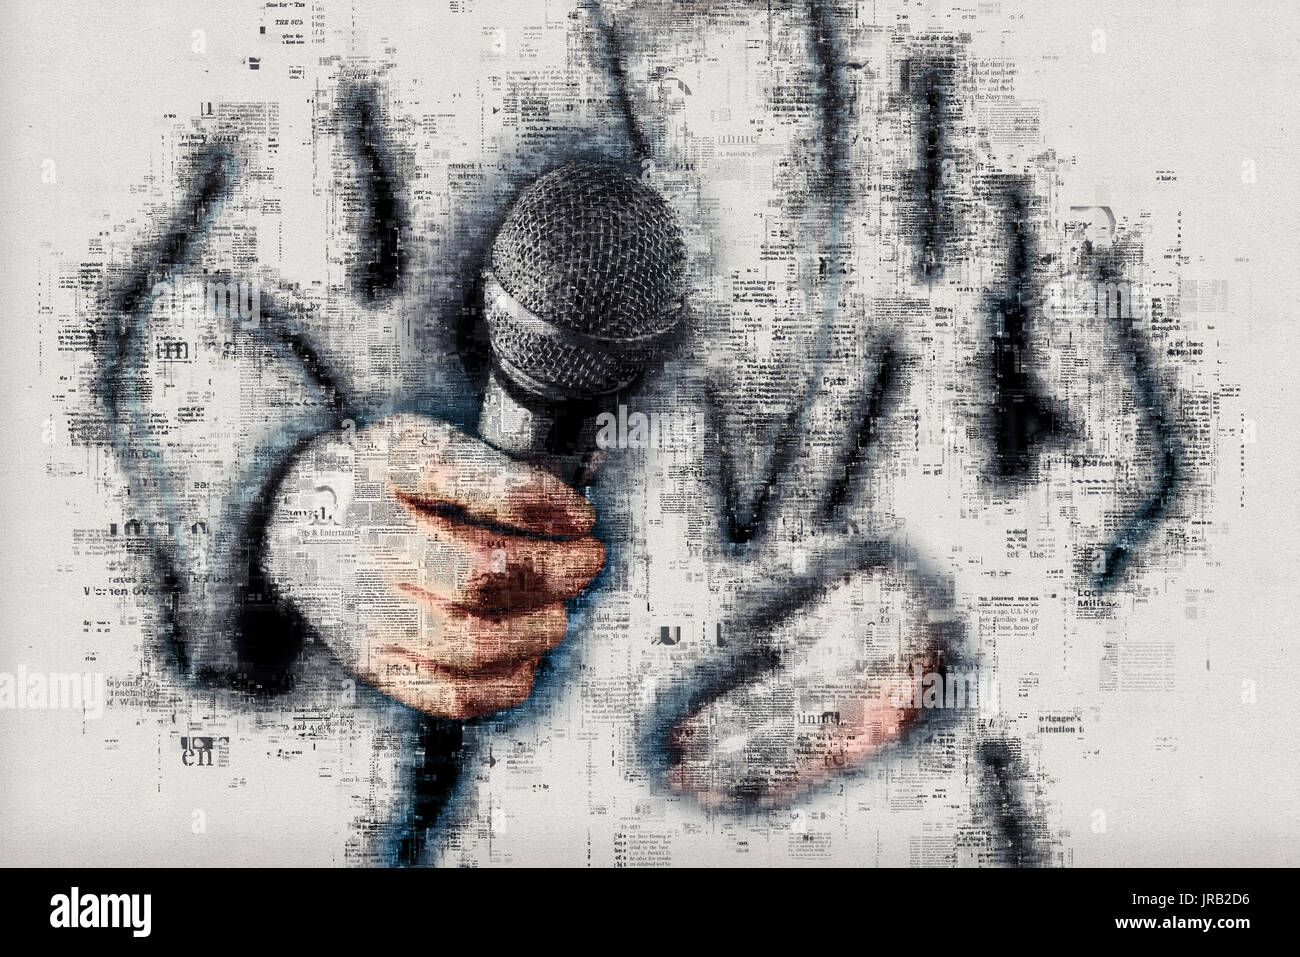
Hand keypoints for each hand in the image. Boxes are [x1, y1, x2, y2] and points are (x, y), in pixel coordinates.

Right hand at [264, 414, 604, 718]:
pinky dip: (509, 680)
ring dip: (539, 628)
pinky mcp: (375, 663)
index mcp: (385, 476)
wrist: (297, 523)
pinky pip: (453, 695)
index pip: (462, 482)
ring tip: (556, 607)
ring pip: (472, 644)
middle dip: (554, 573)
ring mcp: (368, 614)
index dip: (536, 504)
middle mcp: (369, 547)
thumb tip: (569, 516)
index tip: (579, 516)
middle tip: (585, 560)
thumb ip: (494, 472)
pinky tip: (525, 651)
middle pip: (477, 576)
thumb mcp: (423, 444)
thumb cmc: (379, 483)